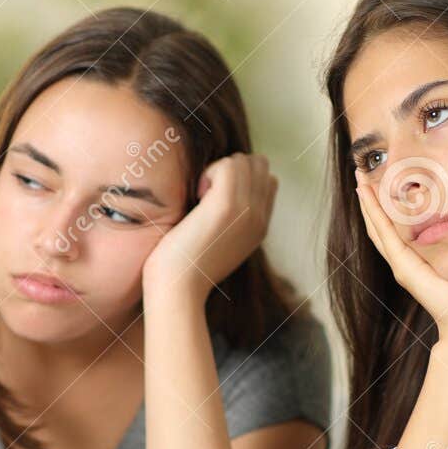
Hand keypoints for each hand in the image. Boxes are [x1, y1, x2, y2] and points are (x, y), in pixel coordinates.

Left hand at [142, 153, 275, 297]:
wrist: (179, 287)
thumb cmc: (186, 265)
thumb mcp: (217, 241)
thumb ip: (229, 218)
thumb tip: (216, 191)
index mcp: (260, 226)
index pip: (268, 180)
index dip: (242, 177)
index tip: (216, 197)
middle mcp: (260, 218)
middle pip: (259, 165)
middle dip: (232, 168)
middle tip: (208, 193)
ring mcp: (248, 211)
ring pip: (244, 161)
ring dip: (219, 168)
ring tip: (201, 195)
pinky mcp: (228, 206)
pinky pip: (228, 164)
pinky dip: (210, 171)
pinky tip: (197, 195)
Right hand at [354, 181, 447, 342]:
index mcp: (433, 265)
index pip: (410, 232)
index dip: (402, 210)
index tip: (398, 186)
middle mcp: (414, 265)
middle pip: (389, 228)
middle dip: (378, 202)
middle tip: (365, 178)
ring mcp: (406, 266)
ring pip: (380, 228)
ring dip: (369, 203)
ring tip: (359, 180)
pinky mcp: (405, 267)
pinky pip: (384, 233)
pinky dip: (372, 211)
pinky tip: (364, 193)